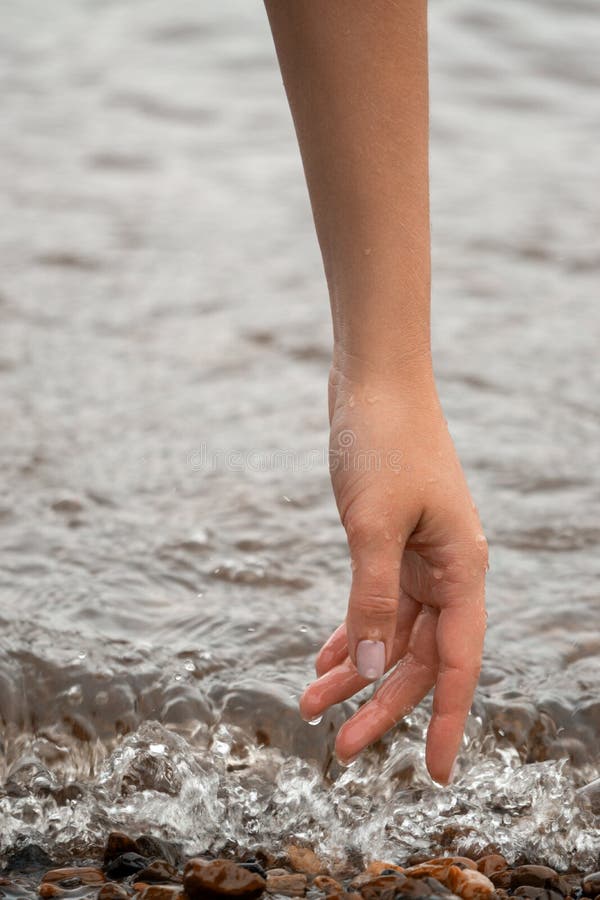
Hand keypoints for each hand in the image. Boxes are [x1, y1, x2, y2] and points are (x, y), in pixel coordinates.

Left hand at [300, 364, 487, 784]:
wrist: (373, 382)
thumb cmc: (383, 444)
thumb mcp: (372, 526)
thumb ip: (372, 600)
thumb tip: (372, 673)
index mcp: (461, 569)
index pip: (458, 663)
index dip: (445, 721)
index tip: (435, 775)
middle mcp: (447, 570)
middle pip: (418, 657)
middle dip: (380, 704)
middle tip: (339, 746)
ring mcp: (418, 557)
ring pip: (391, 634)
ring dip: (356, 670)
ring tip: (312, 704)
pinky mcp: (390, 542)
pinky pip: (374, 604)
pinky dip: (351, 633)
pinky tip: (326, 660)